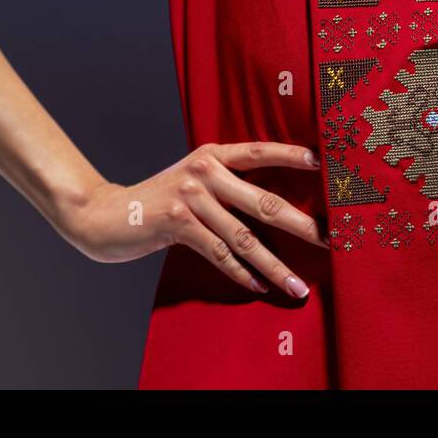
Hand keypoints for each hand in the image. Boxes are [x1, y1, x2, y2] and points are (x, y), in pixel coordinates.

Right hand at [61, 142, 325, 297]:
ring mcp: (191, 197)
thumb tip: (277, 204)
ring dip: (275, 265)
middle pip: (265, 201)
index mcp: (213, 155)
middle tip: (331, 240)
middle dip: (302, 225)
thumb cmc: (160, 199)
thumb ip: (227, 182)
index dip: (293, 155)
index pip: (261, 151)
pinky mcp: (177, 223)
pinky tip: (260, 286)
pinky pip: (219, 253)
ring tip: (298, 284)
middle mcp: (205, 171)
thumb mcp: (194, 179)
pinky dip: (241, 273)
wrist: (106, 213)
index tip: (326, 164)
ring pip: (245, 237)